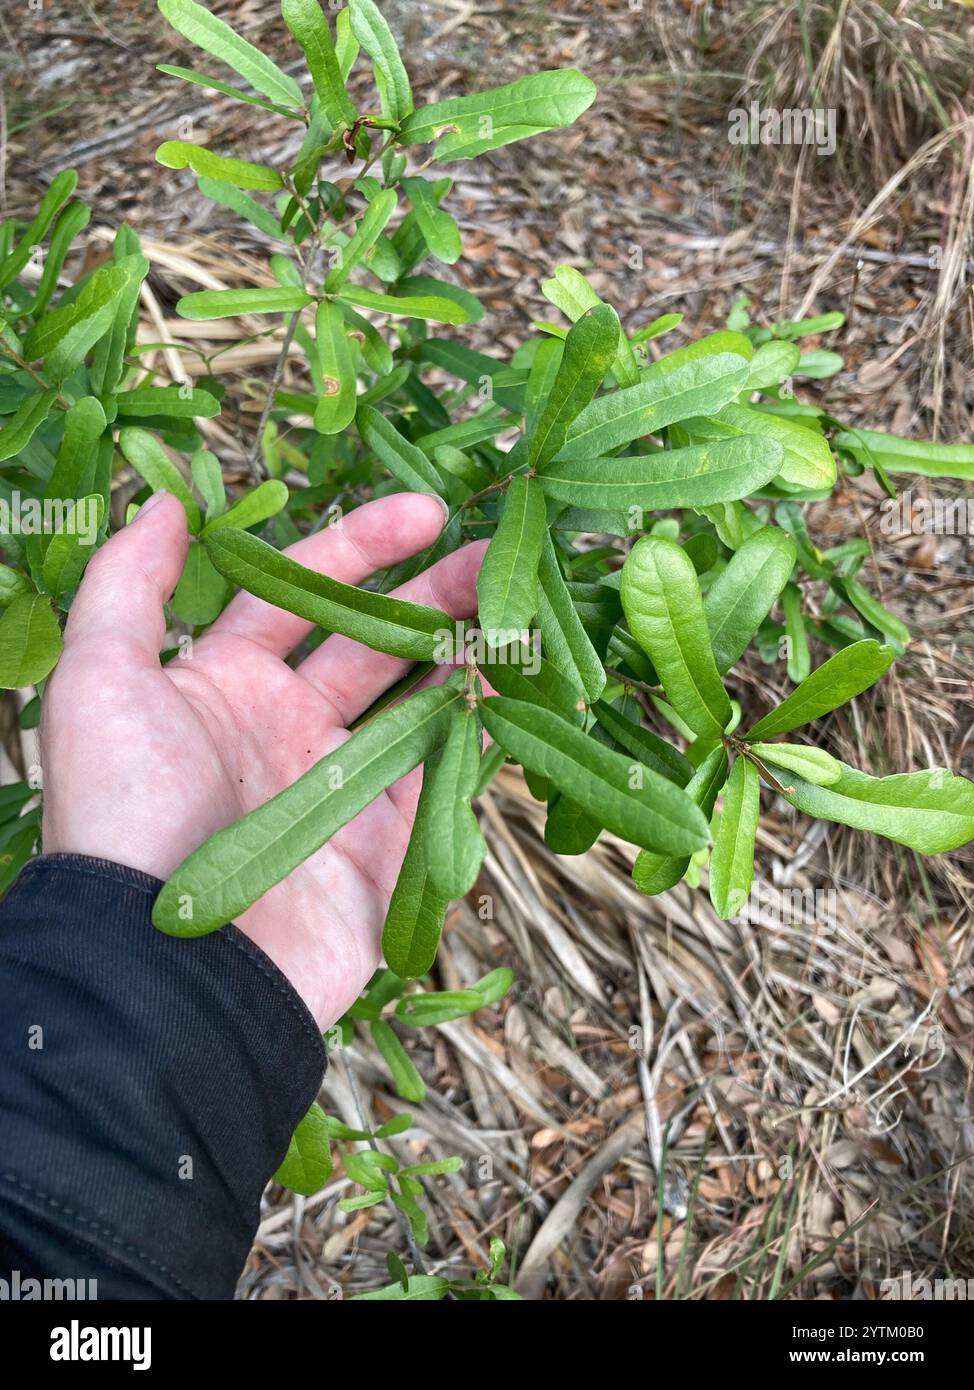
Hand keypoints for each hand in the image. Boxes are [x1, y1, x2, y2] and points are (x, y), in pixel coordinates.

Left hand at [42, 491, 485, 1029]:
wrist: (172, 970)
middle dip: (432, 593)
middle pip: (373, 642)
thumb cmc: (127, 815)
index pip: (300, 596)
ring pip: (419, 702)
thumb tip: (163, 502)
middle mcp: (286, 731)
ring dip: (465, 654)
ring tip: (517, 609)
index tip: (424, 512)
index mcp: (224, 686)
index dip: (358, 547)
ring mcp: (343, 789)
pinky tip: (514, 683)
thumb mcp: (99, 683)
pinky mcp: (390, 847)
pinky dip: (480, 731)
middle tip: (492, 558)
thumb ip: (126, 585)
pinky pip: (444, 777)